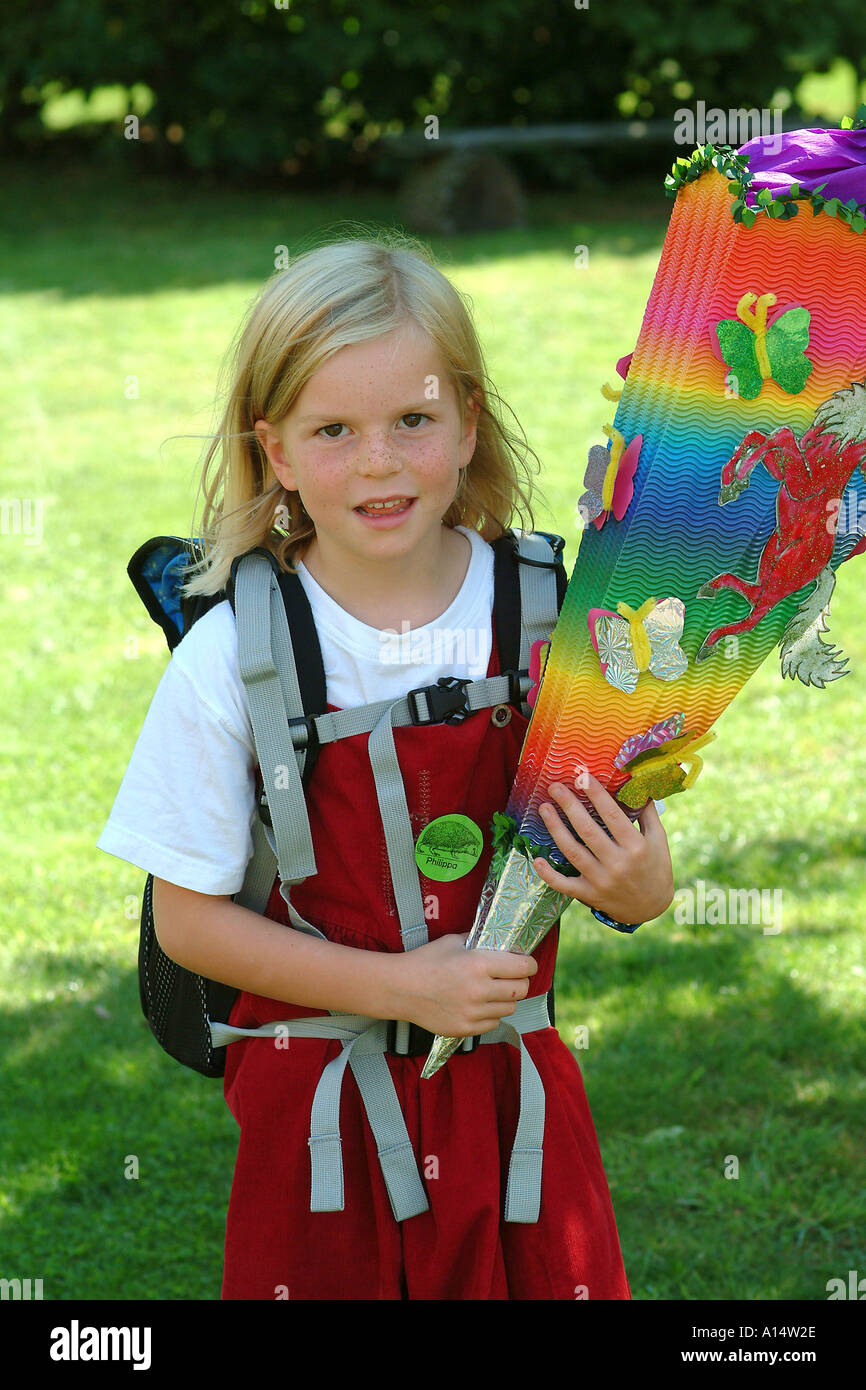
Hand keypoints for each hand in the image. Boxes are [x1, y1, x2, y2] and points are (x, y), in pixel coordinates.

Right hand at [393, 932, 538, 1037]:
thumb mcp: (454, 942)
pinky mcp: (465, 1029)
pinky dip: (491, 1014)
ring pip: (510, 1008)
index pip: (523, 968)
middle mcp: (479, 990)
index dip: (528, 964)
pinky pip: (493, 1023)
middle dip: (520, 981)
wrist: (399, 988)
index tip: (525, 963)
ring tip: (492, 991)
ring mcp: (472, 1013)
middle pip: (521, 990)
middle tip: (511, 977)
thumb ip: (480, 943)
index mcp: (478, 964)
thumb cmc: (426, 960)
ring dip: (506, 999)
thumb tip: (503, 944)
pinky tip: (478, 1004)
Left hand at [531, 773, 673, 924]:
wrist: (651, 908)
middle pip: (588, 830)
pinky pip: (565, 885)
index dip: (596, 795)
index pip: (613, 815)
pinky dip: (548, 874)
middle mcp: (618, 863)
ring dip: (555, 829)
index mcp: (636, 846)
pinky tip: (537, 859)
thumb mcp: (658, 840)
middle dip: (569, 806)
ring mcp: (601, 880)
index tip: (582, 777)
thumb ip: (648, 813)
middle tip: (555, 787)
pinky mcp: (589, 894)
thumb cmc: (656, 868)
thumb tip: (639, 785)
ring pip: (573, 852)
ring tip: (544, 809)